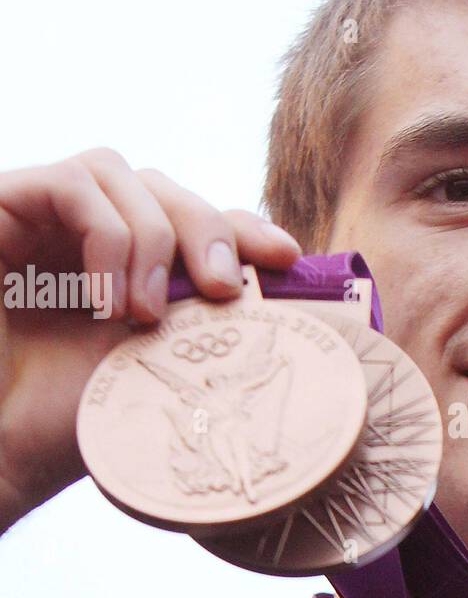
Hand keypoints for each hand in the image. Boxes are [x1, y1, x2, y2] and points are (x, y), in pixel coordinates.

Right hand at [0, 146, 301, 530]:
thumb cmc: (69, 425)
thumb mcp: (163, 365)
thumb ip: (211, 321)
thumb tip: (300, 298)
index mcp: (124, 261)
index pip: (192, 216)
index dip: (242, 226)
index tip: (287, 259)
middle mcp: (79, 231)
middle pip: (161, 186)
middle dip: (208, 230)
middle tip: (225, 293)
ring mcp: (36, 217)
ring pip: (118, 172)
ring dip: (152, 239)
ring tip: (145, 318)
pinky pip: (68, 185)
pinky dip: (105, 236)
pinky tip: (108, 303)